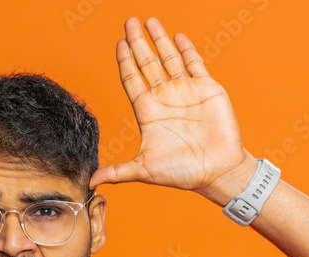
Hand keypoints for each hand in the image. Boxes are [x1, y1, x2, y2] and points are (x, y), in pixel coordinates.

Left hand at [89, 17, 254, 200]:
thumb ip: (118, 172)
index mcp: (148, 112)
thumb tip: (90, 182)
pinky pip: (195, 64)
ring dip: (159, 40)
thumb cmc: (182, 173)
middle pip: (147, 63)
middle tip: (129, 22)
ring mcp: (186, 92)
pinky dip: (187, 49)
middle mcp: (165, 98)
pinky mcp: (207, 90)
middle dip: (138, 42)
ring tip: (149, 21)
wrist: (218, 171)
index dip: (125, 61)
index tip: (119, 43)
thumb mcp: (144, 170)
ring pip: (169, 59)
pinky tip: (178, 36)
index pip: (132, 80)